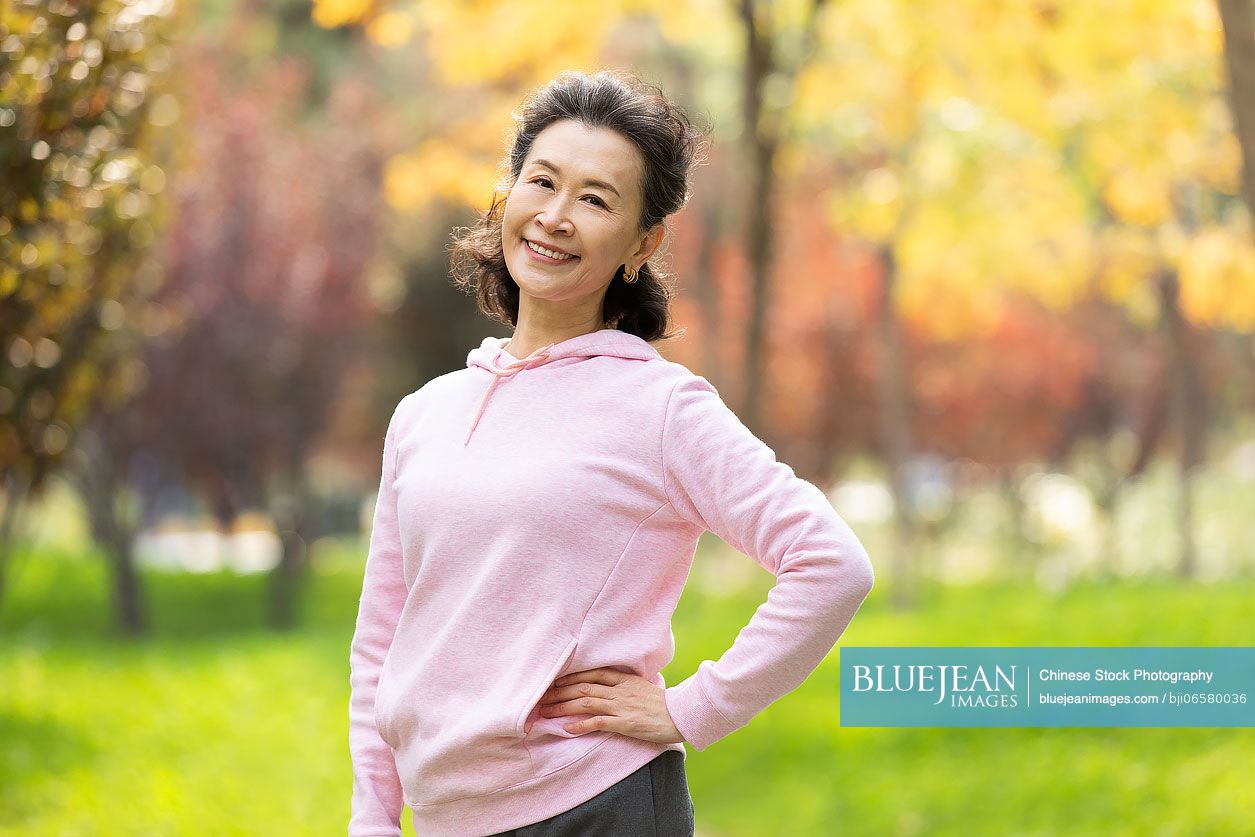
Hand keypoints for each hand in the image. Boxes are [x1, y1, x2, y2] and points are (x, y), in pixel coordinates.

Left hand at [536, 666, 684, 744]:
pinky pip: (598, 722)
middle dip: (560, 691)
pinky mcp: (625, 723)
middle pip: (583, 687)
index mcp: (624, 679)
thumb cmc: (662, 704)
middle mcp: (620, 690)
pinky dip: (580, 724)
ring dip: (563, 706)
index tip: (553, 679)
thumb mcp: (642, 687)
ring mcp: (622, 706)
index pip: (591, 673)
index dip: (570, 676)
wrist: (682, 716)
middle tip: (542, 695)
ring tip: (546, 711)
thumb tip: (607, 685)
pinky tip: (566, 728)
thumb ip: (624, 685)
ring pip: (586, 703)